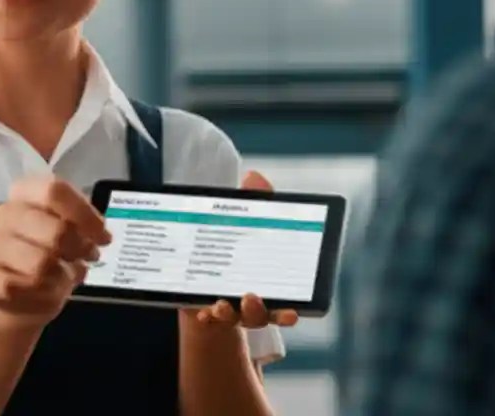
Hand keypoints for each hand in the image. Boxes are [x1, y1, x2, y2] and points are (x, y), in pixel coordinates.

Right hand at [0, 176, 111, 327]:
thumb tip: (98, 233)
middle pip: (55, 231)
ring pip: (38, 264)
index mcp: (26, 192)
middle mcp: (5, 213)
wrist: (19, 296)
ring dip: (60, 276)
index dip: (84, 214)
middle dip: (78, 250)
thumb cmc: (51, 255)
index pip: (55, 191)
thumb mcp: (73, 233)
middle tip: (86, 258)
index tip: (103, 238)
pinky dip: (38, 295)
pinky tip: (41, 293)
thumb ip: (83, 225)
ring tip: (62, 276)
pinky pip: (15, 288)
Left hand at [184, 170, 299, 329]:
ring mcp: (227, 306)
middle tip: (251, 298)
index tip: (292, 314)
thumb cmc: (232, 240)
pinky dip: (205, 314)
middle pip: (258, 315)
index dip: (286, 313)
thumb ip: (254, 203)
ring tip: (222, 305)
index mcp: (265, 284)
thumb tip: (254, 177)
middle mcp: (249, 302)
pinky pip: (207, 316)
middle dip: (258, 311)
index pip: (281, 305)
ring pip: (233, 317)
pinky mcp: (204, 305)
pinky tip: (202, 311)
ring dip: (229, 312)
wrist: (201, 262)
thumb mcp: (242, 220)